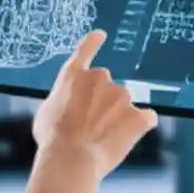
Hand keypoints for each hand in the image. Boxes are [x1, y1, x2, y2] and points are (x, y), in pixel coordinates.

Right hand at [28, 31, 158, 192]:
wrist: (70, 157)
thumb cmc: (52, 138)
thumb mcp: (47, 112)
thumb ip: (64, 100)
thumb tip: (70, 106)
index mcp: (73, 75)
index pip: (85, 50)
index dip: (93, 41)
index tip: (101, 34)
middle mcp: (100, 78)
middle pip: (106, 87)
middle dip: (102, 104)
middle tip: (90, 127)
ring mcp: (121, 95)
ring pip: (124, 105)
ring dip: (118, 118)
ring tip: (102, 140)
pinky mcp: (138, 116)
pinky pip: (146, 118)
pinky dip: (140, 126)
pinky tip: (126, 139)